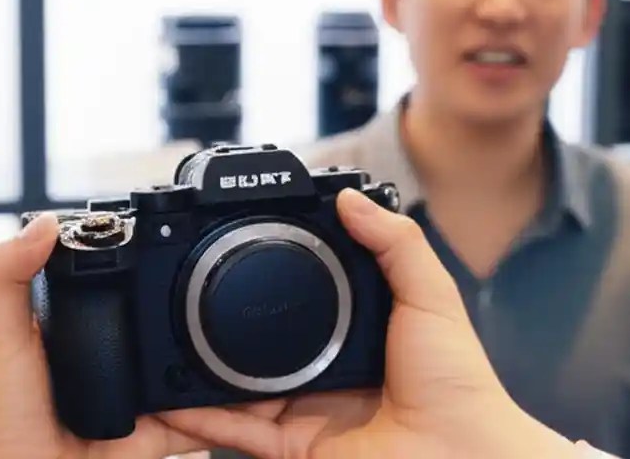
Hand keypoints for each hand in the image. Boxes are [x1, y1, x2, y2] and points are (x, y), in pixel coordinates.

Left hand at [0, 211, 281, 458]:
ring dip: (221, 354)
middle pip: (167, 316)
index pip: (121, 276)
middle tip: (224, 283)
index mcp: (76, 319)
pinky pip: (205, 417)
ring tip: (246, 331)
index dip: (147, 256)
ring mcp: (140, 391)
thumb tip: (43, 222)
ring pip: (194, 364)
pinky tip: (245, 390)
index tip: (177, 235)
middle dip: (199, 302)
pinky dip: (228, 408)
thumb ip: (5, 276)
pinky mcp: (161, 430)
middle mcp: (114, 350)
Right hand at [159, 189, 577, 458]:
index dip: (274, 280)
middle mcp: (330, 373)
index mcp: (359, 334)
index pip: (305, 301)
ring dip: (204, 371)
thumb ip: (396, 242)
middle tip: (190, 297)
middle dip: (228, 327)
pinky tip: (175, 397)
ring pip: (241, 390)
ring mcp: (310, 414)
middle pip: (265, 346)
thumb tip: (350, 197)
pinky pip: (238, 433)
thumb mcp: (431, 297)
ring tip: (169, 341)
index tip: (240, 250)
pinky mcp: (295, 451)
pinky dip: (203, 419)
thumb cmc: (461, 387)